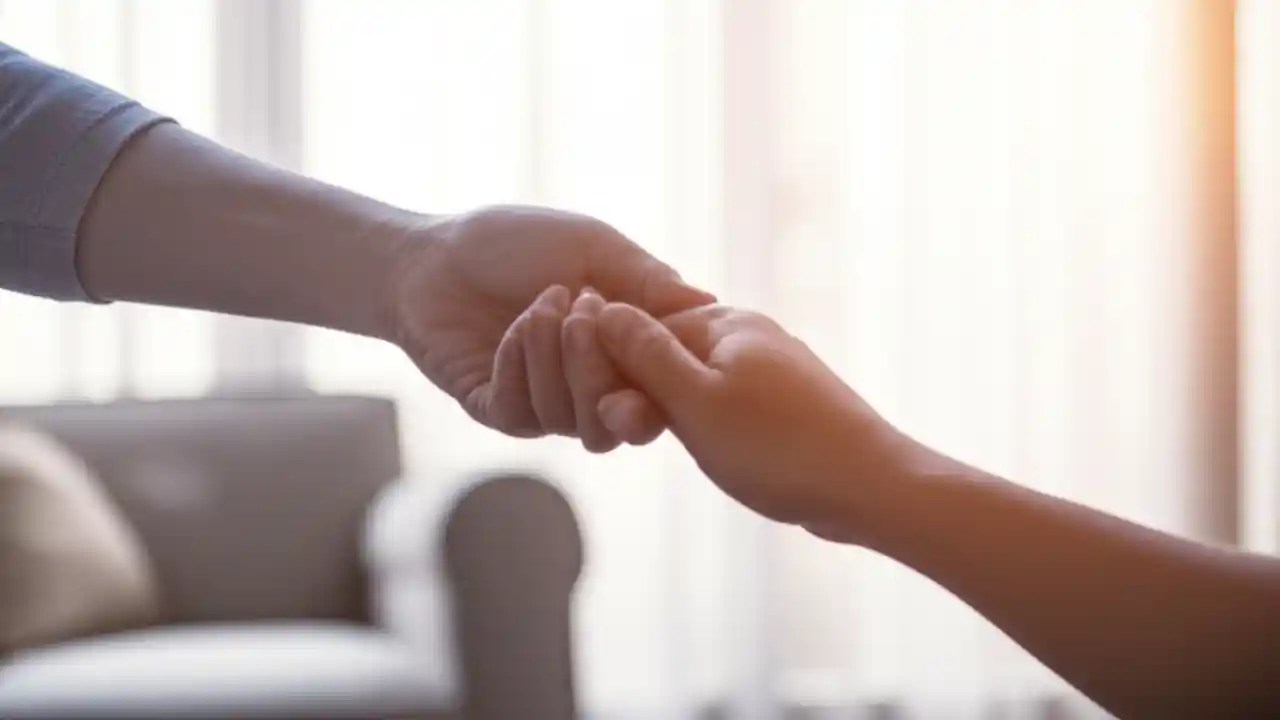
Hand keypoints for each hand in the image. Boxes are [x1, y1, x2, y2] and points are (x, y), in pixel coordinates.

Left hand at [387, 205, 712, 446]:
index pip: (662, 391)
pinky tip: (513, 327)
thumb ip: (647, 279)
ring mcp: (542, 405)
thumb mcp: (592, 247)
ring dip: (556, 358)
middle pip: (618, 421)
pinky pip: (521, 413)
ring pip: (570, 421)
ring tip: (542, 304)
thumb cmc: (517, 244)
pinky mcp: (497, 410)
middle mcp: (589, 387)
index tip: (656, 342)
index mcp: (623, 353)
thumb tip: (708, 302)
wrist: (434, 252)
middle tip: (584, 308)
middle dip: (602, 366)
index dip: (664, 378)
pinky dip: (519, 367)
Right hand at [596, 303, 914, 535]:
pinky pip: (726, 404)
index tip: (610, 415)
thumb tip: (603, 310)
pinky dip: (710, 427)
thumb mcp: (696, 402)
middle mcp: (749, 333)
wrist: (873, 488)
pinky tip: (720, 456)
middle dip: (644, 396)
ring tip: (695, 451)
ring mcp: (772, 367)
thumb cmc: (778, 448)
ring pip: (695, 385)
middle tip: (646, 436)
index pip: (640, 327)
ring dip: (675, 416)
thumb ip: (646, 356)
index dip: (612, 371)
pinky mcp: (786, 402)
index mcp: (725, 321)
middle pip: (666, 354)